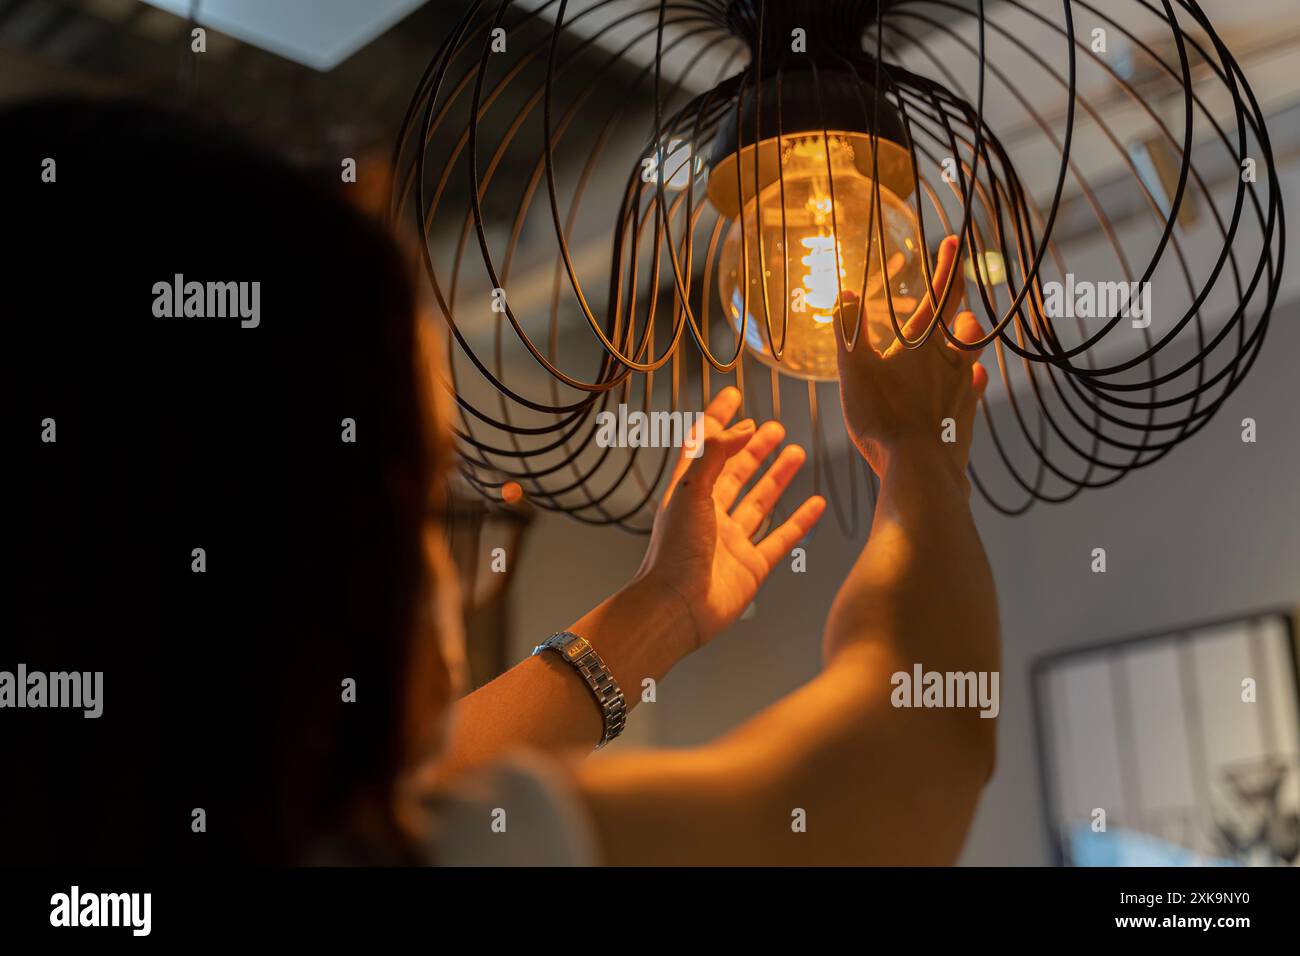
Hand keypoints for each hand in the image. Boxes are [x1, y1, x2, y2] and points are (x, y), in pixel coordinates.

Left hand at [633, 388, 825, 649]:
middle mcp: (711, 514)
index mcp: (689, 493)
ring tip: (796, 452)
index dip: (717, 420)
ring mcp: (733, 540)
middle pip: (735, 472)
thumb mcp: (690, 491)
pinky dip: (799, 521)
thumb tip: (741, 428)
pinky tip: (815, 503)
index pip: (703, 447)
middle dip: (753, 448)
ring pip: (760, 500)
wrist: (678, 608)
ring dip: (777, 476)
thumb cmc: (675, 552)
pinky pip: (781, 537)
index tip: (733, 396)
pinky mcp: (753, 566)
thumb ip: (714, 454)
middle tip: (774, 426)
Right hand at [835, 235, 987, 479]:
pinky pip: (975, 391)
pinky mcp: (965, 420)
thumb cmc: (884, 417)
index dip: (947, 265)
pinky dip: (972, 382)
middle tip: (956, 305)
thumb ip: (849, 328)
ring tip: (962, 341)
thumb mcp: (854, 370)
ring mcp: (963, 392)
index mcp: (922, 345)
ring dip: (968, 345)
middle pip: (966, 326)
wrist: (920, 469)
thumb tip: (847, 291)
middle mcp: (950, 363)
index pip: (941, 294)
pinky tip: (971, 384)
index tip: (953, 240)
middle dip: (962, 310)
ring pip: (974, 357)